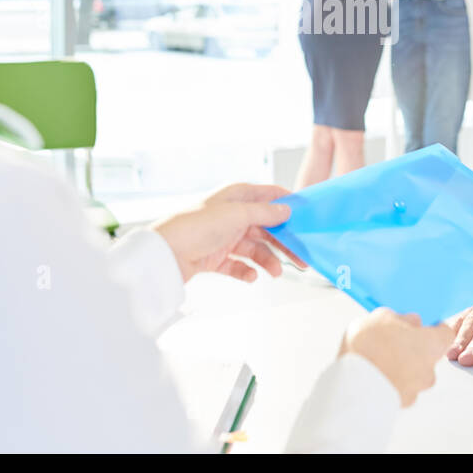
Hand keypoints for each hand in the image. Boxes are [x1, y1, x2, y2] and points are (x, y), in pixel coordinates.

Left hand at [151, 183, 294, 282]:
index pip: (269, 196)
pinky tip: (252, 276)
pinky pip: (238, 264)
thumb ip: (264, 212)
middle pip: (266, 227)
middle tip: (301, 257)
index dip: (288, 206)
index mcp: (236, 196)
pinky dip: (247, 271)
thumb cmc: (195, 225)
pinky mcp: (215, 257)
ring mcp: (223, 236)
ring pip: (254, 248)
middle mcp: (231, 215)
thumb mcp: (236, 214)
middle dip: (283, 242)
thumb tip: (286, 210)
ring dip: (268, 260)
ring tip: (276, 272)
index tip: (307, 218)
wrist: (164, 253)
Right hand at [341, 308, 453, 406]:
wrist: (354, 385)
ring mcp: (417, 389)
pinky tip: (375, 376)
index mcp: (430, 344)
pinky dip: (392, 383)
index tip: (421, 326)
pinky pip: (402, 389)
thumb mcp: (381, 318)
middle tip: (391, 342)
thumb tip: (410, 322)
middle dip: (413, 349)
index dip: (434, 329)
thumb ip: (401, 319)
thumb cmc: (370, 347)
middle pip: (428, 355)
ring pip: (414, 374)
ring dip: (402, 367)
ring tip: (378, 360)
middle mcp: (429, 368)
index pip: (446, 334)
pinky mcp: (402, 403)